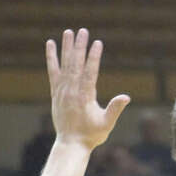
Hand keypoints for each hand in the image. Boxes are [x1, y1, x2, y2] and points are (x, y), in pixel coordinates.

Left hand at [45, 29, 129, 151]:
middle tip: (83, 31)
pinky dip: (51, 58)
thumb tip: (126, 97)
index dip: (93, 57)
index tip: (97, 43)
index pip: (89, 73)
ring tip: (68, 32)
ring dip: (66, 48)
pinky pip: (53, 72)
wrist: (71, 144)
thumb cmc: (92, 135)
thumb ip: (115, 109)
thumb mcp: (107, 124)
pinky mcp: (55, 93)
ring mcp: (61, 91)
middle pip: (75, 65)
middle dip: (79, 47)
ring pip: (64, 65)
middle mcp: (71, 92)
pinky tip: (50, 44)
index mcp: (84, 97)